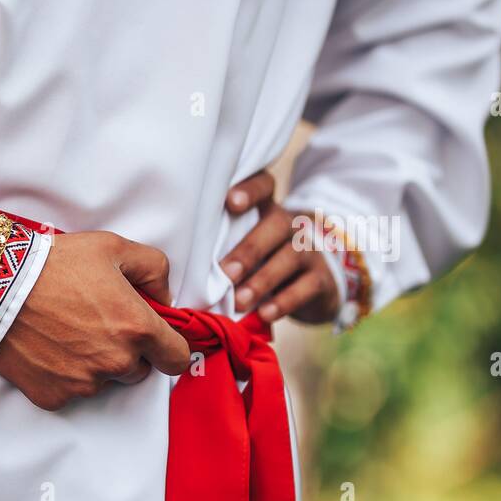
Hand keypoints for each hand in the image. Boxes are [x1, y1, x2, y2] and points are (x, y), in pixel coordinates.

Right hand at [0, 231, 191, 410]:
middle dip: (125, 352)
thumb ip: (154, 270)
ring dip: (94, 364)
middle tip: (96, 325)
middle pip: (138, 371)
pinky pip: (70, 391)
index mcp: (137, 328)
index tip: (157, 341)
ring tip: (65, 333)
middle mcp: (116, 362)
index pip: (177, 359)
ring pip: (103, 382)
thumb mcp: (113, 247)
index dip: (169, 348)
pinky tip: (47, 348)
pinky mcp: (54, 396)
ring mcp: (84, 384)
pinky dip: (62, 375)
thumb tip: (164, 299)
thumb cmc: (54, 264)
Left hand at [221, 171, 339, 323]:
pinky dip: (284, 302)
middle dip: (248, 250)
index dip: (250, 190)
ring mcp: (310, 249)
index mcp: (266, 210)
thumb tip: (178, 265)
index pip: (263, 186)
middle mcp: (290, 224)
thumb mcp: (243, 245)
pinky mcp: (322, 278)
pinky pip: (306, 287)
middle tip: (226, 273)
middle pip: (275, 225)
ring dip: (262, 280)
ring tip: (240, 301)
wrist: (313, 283)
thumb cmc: (260, 262)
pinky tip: (265, 314)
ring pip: (290, 257)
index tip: (230, 201)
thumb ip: (219, 245)